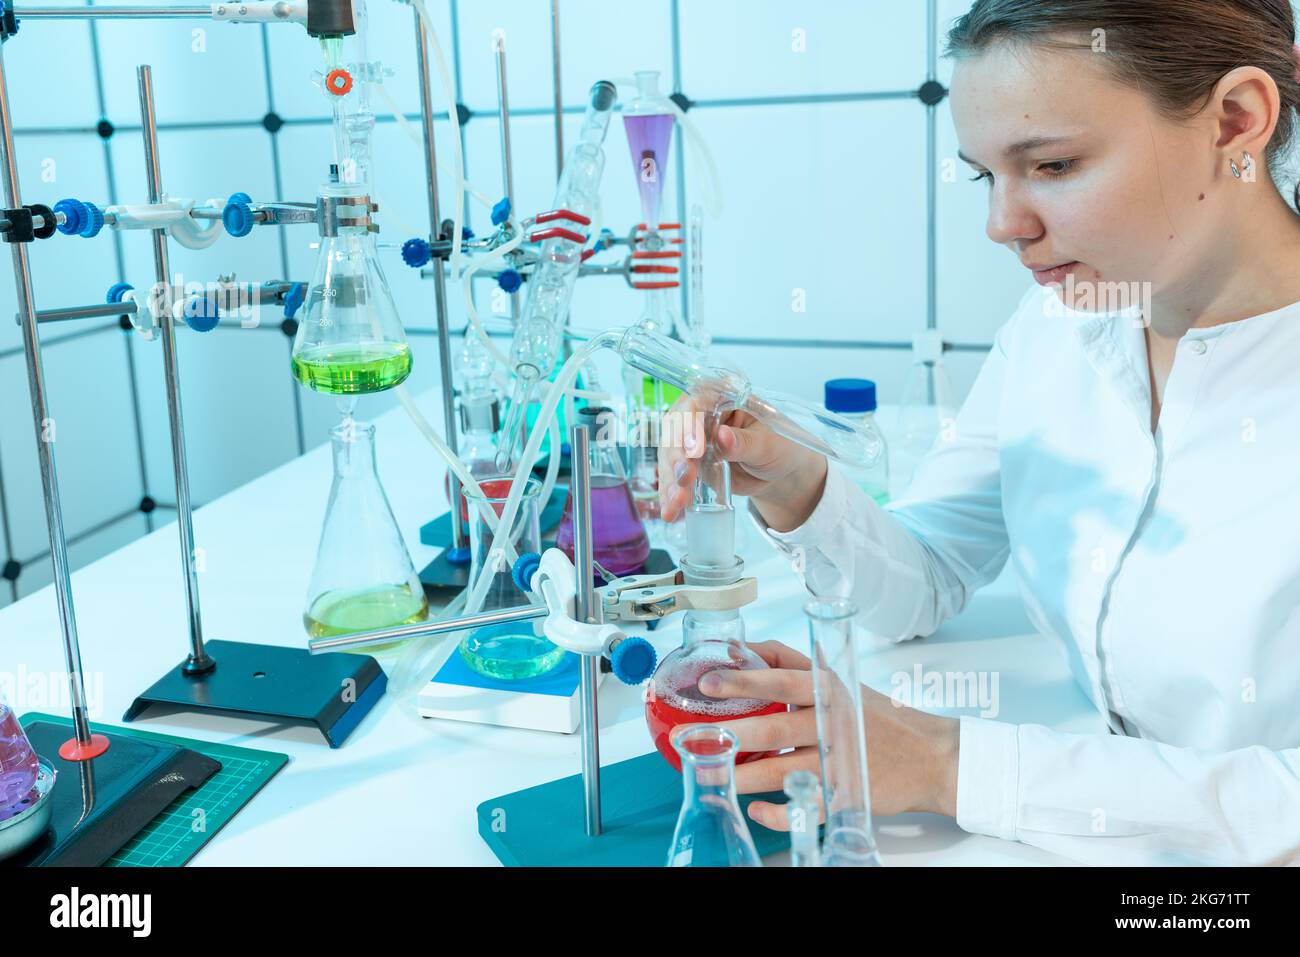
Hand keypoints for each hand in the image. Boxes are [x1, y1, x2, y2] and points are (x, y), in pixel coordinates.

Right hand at [656, 393, 827, 527]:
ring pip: (671, 457)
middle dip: (676, 457)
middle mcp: (701, 415)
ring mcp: (691, 441)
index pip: (697, 403)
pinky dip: (671, 495)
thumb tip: (723, 437)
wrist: (779, 472)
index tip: (694, 450)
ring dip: (671, 480)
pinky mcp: (689, 464)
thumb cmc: (780, 446)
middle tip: (684, 478)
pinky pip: (674, 478)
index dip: (690, 425)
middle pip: (675, 431)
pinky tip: (670, 511)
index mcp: (722, 397)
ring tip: (677, 501)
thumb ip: (744, 442)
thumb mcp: (768, 444)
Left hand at [693, 640, 959, 828]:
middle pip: (776, 727)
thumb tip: (742, 650)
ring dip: (743, 775)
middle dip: (732, 733)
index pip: (781, 676)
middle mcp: (831, 722)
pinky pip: (806, 807)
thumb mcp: (840, 680)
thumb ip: (793, 664)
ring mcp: (838, 761)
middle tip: (692, 736)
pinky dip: (778, 812)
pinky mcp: (846, 794)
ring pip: (783, 770)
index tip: (707, 680)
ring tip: (708, 775)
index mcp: (829, 690)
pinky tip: (756, 809)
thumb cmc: (878, 716)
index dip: (743, 677)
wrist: (931, 755)